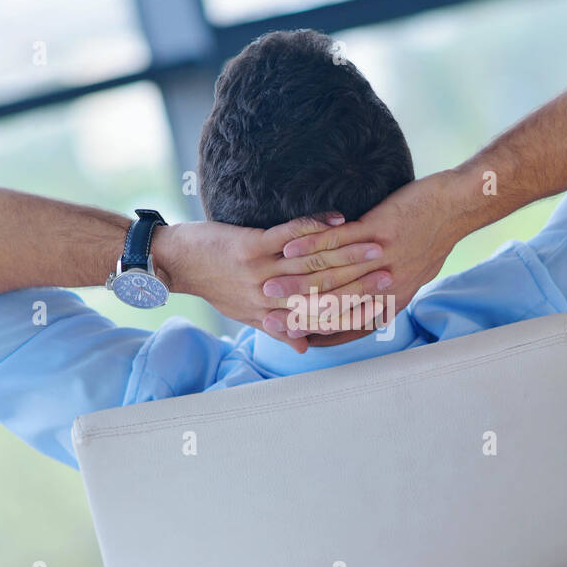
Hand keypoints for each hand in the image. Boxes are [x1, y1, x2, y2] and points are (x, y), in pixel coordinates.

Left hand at [151, 214, 391, 353]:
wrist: (176, 263)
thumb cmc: (213, 286)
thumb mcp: (245, 314)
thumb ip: (277, 327)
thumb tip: (304, 347)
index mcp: (269, 316)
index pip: (318, 318)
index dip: (351, 311)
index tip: (380, 304)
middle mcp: (267, 298)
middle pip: (321, 292)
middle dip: (359, 282)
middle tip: (390, 272)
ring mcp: (258, 272)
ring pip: (310, 265)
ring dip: (346, 253)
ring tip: (375, 245)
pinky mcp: (249, 247)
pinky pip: (288, 236)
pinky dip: (314, 227)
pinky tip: (338, 218)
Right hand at [261, 169, 472, 335]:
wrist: (455, 208)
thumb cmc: (431, 240)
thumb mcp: (410, 277)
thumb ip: (383, 298)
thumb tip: (362, 314)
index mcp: (390, 302)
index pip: (345, 324)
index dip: (313, 330)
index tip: (284, 334)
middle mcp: (385, 288)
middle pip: (333, 306)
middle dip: (296, 313)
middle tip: (263, 317)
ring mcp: (381, 261)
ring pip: (332, 277)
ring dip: (296, 282)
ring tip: (266, 284)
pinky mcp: (380, 234)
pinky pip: (339, 243)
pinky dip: (311, 245)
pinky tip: (287, 245)